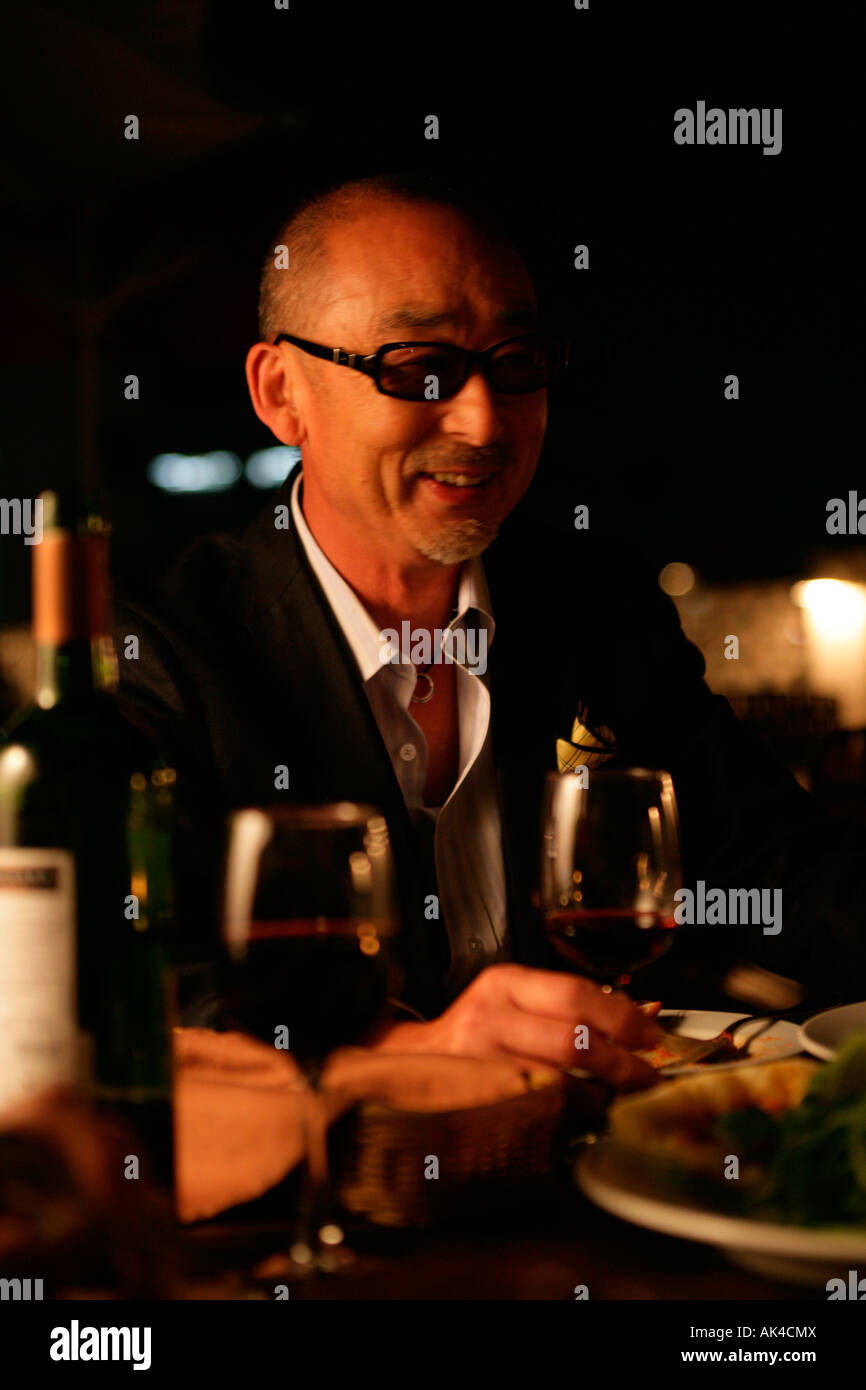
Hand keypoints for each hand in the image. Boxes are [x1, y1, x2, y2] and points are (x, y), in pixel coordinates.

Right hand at [371, 963, 663, 1089]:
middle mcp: (490, 1016)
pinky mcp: (478, 1097)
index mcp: (505, 983)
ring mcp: (481, 1060)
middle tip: (648, 1074)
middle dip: (621, 1061)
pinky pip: (538, 1108)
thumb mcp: (514, 999)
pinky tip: (586, 1111)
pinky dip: (572, 1113)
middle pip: (571, 1039)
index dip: (623, 1017)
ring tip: (624, 1094)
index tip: (652, 1034)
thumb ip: (566, 1005)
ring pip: (558, 1080)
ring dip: (601, 1092)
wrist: (414, 1061)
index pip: (575, 994)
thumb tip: (637, 1018)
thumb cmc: (476, 1031)